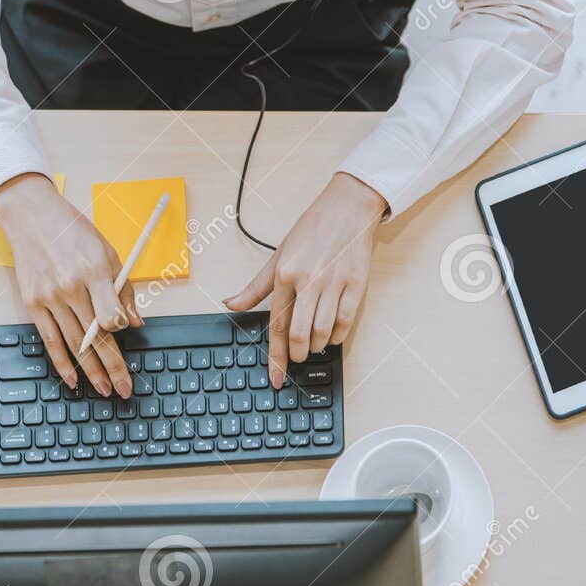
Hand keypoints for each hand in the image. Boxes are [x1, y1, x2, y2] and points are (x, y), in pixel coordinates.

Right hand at [0, 173, 137, 397]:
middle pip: (95, 337)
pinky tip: (74, 380)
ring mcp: (49, 297)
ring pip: (74, 344)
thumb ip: (122, 288)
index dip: (120, 330)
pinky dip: (62, 364)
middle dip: (113, 367)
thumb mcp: (107, 251)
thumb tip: (134, 322)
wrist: (31, 216)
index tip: (124, 333)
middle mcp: (70, 286)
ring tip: (105, 390)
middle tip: (125, 390)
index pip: (111, 316)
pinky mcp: (32, 303)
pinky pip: (50, 340)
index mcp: (93, 270)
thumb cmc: (73, 231)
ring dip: (91, 371)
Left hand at [223, 172, 386, 386]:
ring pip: (324, 331)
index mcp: (285, 275)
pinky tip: (332, 334)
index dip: (276, 356)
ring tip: (313, 343)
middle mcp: (308, 281)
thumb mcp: (278, 256)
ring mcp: (334, 284)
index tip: (276, 377)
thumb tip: (229, 304)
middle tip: (297, 357)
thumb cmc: (311, 231)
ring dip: (317, 346)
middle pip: (301, 334)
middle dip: (298, 354)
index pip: (277, 325)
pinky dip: (337, 335)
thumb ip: (254, 287)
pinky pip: (346, 322)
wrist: (348, 209)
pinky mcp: (356, 285)